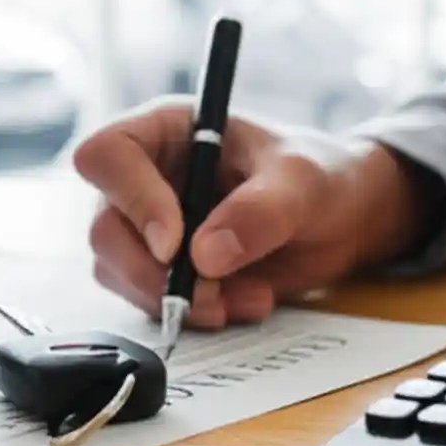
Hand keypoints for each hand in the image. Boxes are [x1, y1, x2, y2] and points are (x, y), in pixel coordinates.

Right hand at [74, 100, 432, 327]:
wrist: (341, 221)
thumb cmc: (320, 177)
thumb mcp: (302, 183)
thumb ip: (260, 212)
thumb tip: (206, 255)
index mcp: (166, 131)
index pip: (107, 155)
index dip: (131, 200)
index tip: (176, 244)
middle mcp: (145, 177)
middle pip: (104, 229)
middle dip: (153, 273)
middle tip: (210, 293)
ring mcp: (148, 228)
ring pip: (119, 273)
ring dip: (179, 300)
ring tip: (246, 297)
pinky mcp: (163, 270)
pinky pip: (151, 302)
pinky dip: (197, 314)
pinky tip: (245, 302)